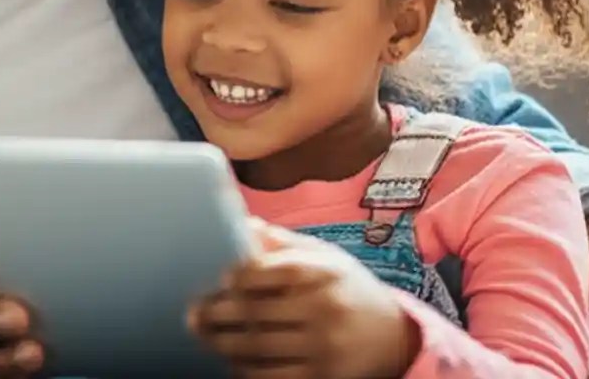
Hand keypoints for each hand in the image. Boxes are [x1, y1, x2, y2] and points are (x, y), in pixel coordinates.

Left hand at [189, 220, 418, 378]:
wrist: (395, 337)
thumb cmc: (348, 289)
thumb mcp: (326, 257)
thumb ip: (285, 243)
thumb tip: (243, 224)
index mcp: (323, 270)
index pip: (265, 270)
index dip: (233, 275)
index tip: (217, 278)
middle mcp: (324, 307)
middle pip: (253, 311)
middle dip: (215, 313)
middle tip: (193, 312)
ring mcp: (324, 347)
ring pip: (256, 348)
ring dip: (221, 343)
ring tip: (204, 335)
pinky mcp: (322, 377)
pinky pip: (271, 376)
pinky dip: (244, 370)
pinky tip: (232, 361)